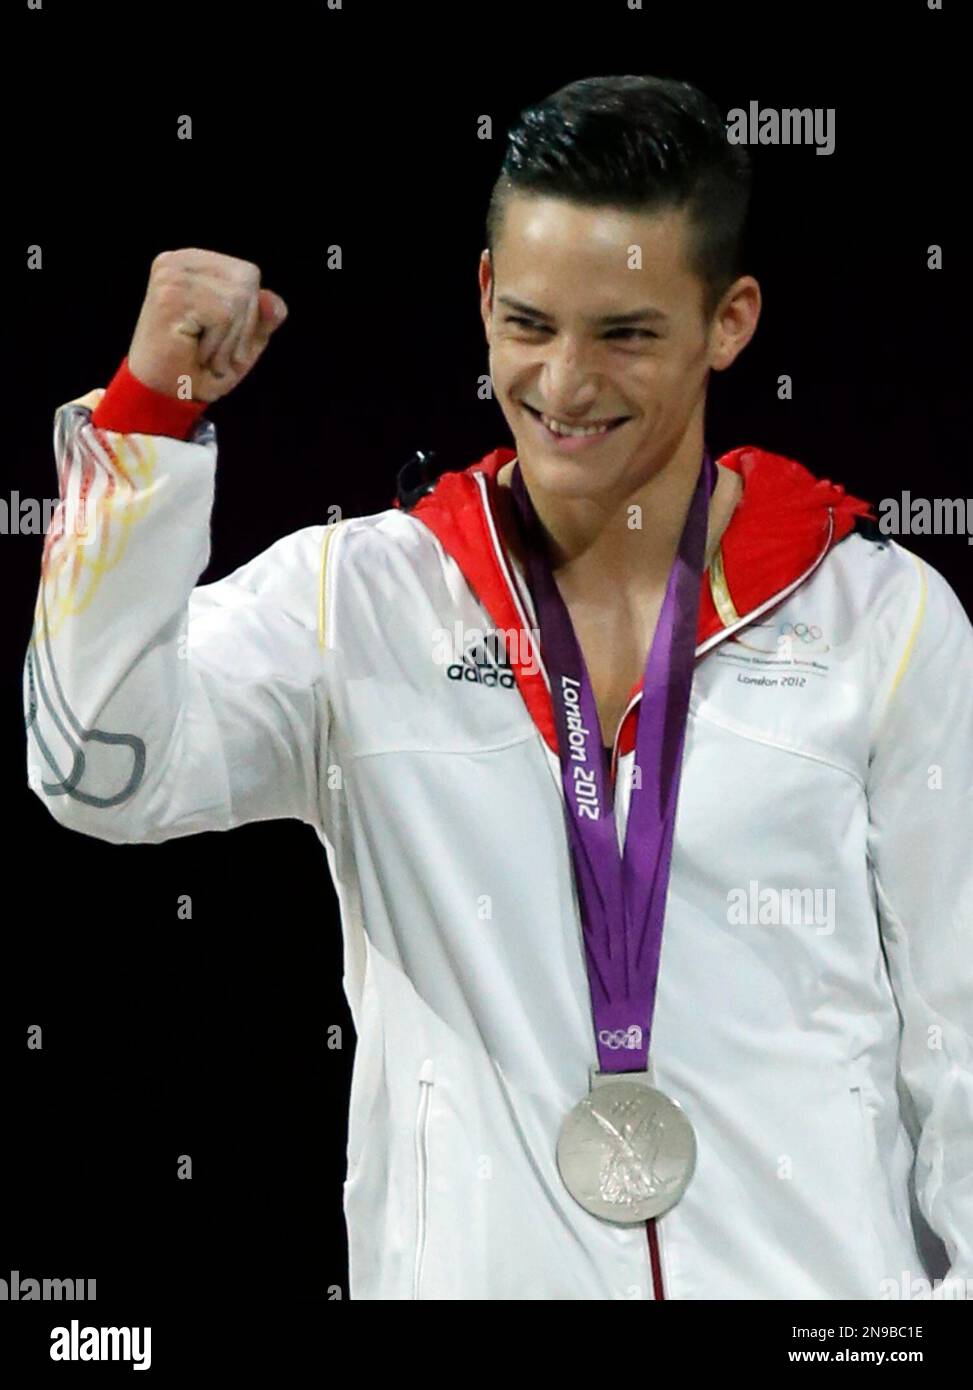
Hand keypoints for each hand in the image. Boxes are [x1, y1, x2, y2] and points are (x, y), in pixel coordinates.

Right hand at [126, 248, 287, 402]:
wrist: (164, 396)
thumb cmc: (200, 367)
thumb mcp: (243, 341)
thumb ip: (263, 318)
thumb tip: (274, 302)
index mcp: (193, 263)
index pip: (248, 273)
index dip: (249, 313)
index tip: (221, 337)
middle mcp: (177, 261)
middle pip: (246, 282)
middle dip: (241, 327)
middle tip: (214, 351)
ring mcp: (170, 276)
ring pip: (236, 299)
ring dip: (228, 341)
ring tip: (204, 354)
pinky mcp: (169, 296)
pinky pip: (223, 316)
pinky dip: (217, 345)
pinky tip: (195, 354)